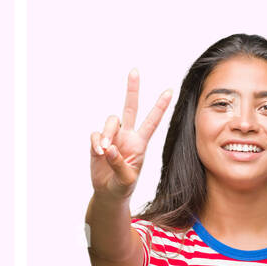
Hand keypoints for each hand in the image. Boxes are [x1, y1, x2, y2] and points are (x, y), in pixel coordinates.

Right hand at [90, 69, 171, 198]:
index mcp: (140, 144)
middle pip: (130, 108)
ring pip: (111, 121)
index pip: (152, 122)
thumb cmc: (122, 187)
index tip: (170, 91)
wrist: (108, 194)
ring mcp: (113, 137)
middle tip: (135, 71)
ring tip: (106, 150)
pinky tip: (99, 153)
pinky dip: (97, 141)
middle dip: (132, 90)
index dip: (160, 107)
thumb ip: (119, 164)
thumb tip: (109, 148)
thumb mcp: (125, 180)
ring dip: (108, 133)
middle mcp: (127, 136)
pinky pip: (96, 134)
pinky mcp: (99, 142)